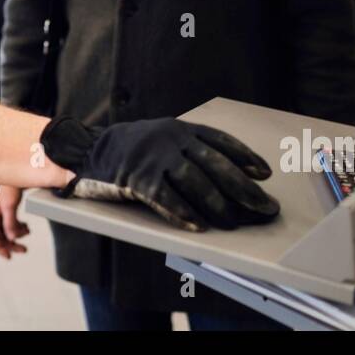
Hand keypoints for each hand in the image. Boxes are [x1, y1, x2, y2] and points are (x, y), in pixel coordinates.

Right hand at [0, 185, 29, 258]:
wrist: (13, 169)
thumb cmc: (7, 182)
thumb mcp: (9, 204)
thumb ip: (10, 222)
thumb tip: (13, 237)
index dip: (0, 249)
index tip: (9, 256)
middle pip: (0, 236)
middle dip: (12, 243)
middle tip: (23, 249)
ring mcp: (0, 210)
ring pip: (6, 229)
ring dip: (17, 233)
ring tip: (27, 232)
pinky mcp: (6, 206)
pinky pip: (11, 221)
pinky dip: (19, 225)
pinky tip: (25, 225)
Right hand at [39, 116, 279, 231]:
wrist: (89, 149)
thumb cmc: (135, 150)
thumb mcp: (164, 140)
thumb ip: (190, 152)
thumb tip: (231, 182)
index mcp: (180, 128)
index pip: (221, 141)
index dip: (245, 157)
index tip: (265, 174)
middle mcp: (170, 138)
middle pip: (215, 164)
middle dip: (243, 188)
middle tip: (264, 207)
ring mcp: (153, 156)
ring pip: (195, 182)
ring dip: (218, 205)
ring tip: (233, 222)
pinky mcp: (136, 176)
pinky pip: (165, 198)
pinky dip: (183, 213)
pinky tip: (199, 226)